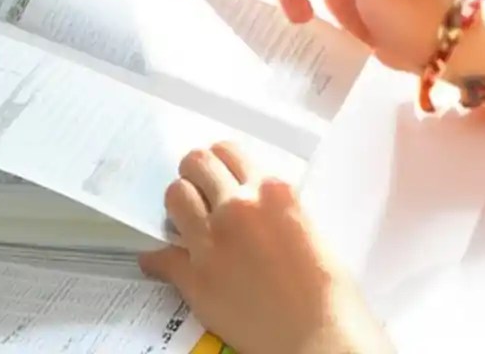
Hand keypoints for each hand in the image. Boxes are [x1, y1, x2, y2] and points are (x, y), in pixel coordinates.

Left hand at [139, 143, 391, 353]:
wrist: (319, 336)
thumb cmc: (327, 292)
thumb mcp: (308, 228)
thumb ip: (274, 208)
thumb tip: (253, 205)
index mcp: (271, 191)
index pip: (227, 150)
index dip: (218, 162)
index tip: (216, 175)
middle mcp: (238, 207)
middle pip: (195, 163)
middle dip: (193, 174)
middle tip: (197, 192)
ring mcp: (212, 240)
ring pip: (174, 196)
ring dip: (177, 207)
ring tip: (184, 221)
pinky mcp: (194, 277)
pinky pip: (158, 256)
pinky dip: (157, 259)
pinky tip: (162, 263)